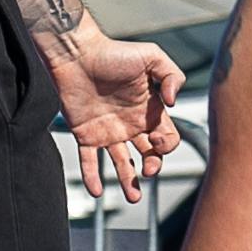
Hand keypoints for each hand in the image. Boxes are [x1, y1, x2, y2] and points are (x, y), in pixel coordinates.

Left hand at [50, 31, 186, 198]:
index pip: (167, 138)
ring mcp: (109, 131)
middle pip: (149, 155)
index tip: (156, 142)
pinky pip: (90, 160)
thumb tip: (175, 103)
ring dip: (128, 181)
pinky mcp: (86, 134)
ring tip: (132, 197)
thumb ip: (172, 75)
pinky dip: (92, 177)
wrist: (77, 53)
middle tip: (147, 172)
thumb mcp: (152, 57)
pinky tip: (96, 192)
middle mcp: (132, 124)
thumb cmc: (113, 52)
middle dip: (152, 168)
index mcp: (150, 110)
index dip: (166, 146)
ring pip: (122, 163)